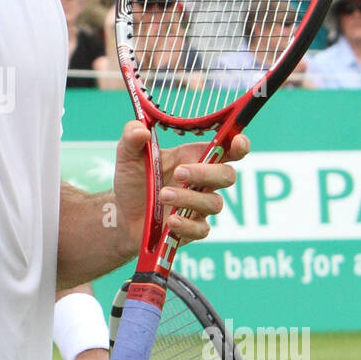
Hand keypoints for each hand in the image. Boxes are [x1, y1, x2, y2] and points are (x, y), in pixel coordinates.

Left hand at [111, 120, 248, 254]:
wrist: (121, 215)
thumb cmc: (133, 181)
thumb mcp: (127, 156)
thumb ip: (131, 137)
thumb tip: (140, 129)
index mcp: (193, 158)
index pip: (227, 149)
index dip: (239, 145)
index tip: (237, 142)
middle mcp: (202, 182)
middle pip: (227, 175)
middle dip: (206, 173)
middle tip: (179, 173)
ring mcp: (199, 207)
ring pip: (214, 203)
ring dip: (189, 199)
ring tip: (162, 195)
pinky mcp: (193, 229)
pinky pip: (201, 229)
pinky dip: (187, 225)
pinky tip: (170, 221)